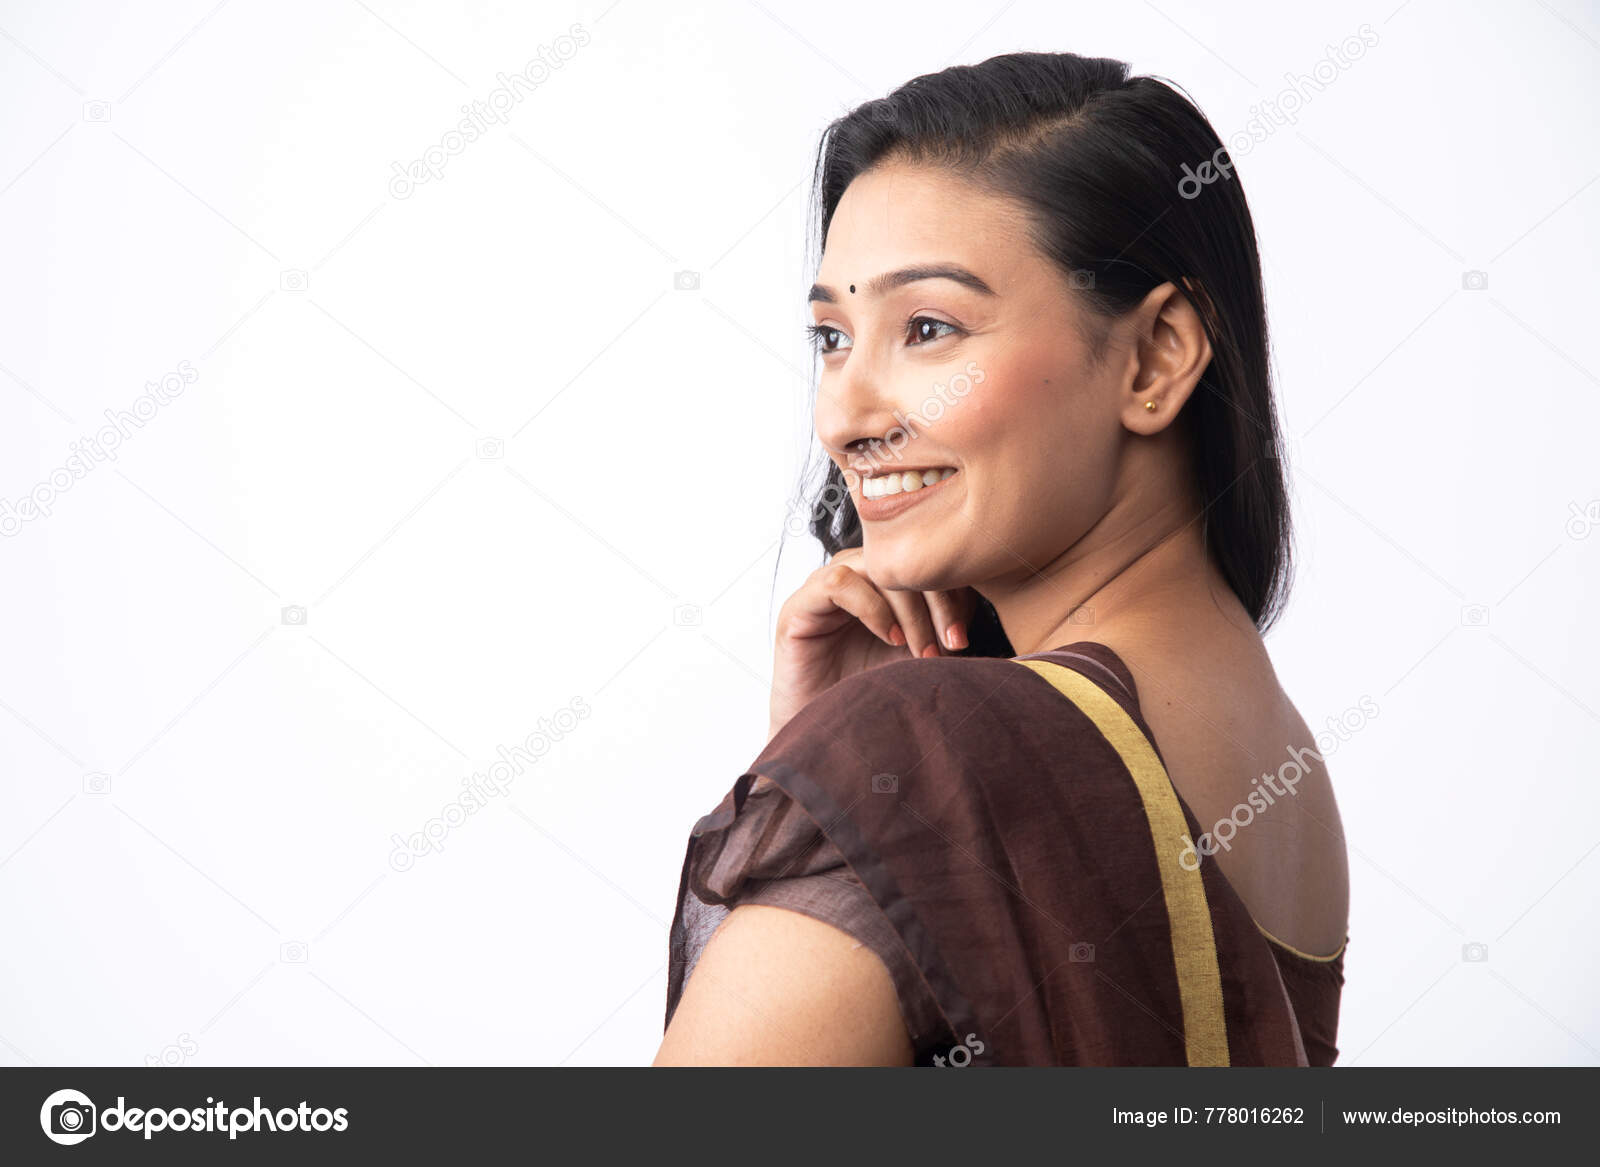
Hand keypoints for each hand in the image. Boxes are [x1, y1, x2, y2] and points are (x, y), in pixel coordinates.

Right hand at [768, 546, 977, 741]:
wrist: (826, 737)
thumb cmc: (872, 697)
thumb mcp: (922, 660)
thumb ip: (948, 631)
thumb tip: (998, 614)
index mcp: (883, 585)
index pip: (924, 562)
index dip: (951, 591)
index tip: (963, 637)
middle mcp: (855, 578)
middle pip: (904, 560)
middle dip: (936, 601)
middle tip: (950, 643)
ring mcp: (824, 589)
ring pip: (877, 568)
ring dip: (908, 608)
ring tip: (920, 649)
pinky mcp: (799, 606)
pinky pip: (839, 582)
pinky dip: (871, 608)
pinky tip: (889, 639)